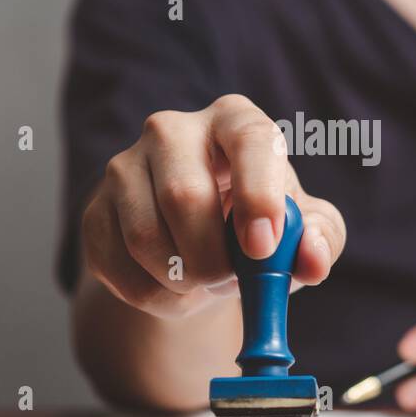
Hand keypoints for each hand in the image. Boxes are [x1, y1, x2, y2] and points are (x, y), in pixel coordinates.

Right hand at [81, 94, 346, 316]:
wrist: (197, 246)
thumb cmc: (258, 224)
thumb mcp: (301, 228)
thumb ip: (321, 239)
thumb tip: (312, 259)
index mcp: (234, 120)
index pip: (248, 138)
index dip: (256, 193)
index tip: (262, 246)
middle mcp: (173, 130)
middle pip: (183, 195)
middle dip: (212, 258)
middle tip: (229, 280)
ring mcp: (124, 167)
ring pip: (145, 238)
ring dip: (182, 281)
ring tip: (204, 281)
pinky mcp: (94, 209)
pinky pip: (117, 266)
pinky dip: (153, 296)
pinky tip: (173, 287)